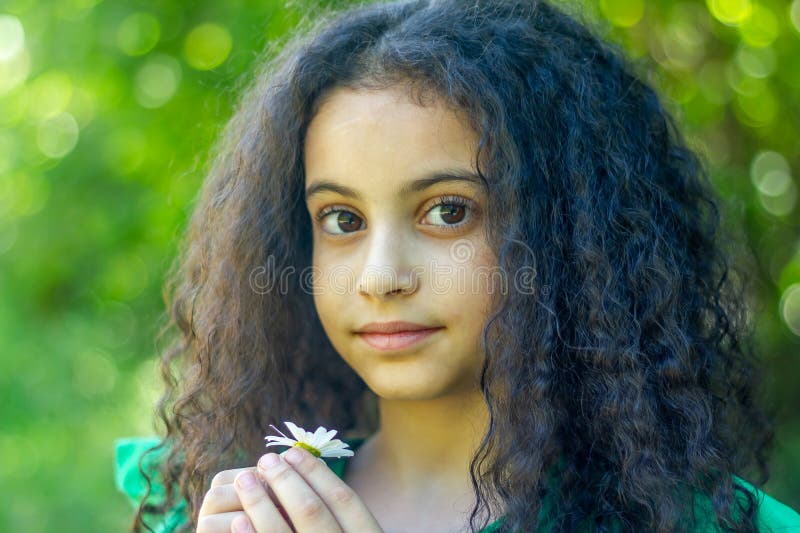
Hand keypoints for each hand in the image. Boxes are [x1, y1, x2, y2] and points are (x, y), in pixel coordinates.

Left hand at [232, 447, 383, 532]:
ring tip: (244, 479)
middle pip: (313, 511)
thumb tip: (305, 470)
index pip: (345, 500)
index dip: (318, 473)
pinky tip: (238, 522)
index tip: (293, 453)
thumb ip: (340, 519)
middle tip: (266, 459)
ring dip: (261, 502)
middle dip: (286, 480)